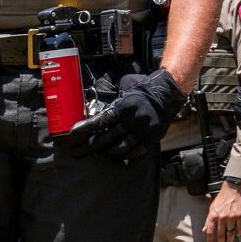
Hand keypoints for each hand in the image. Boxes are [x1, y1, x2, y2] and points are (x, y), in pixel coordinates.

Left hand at [65, 70, 185, 161]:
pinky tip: (119, 155)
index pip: (100, 121)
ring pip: (120, 147)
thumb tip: (103, 102)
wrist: (168, 92)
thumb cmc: (144, 86)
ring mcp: (142, 131)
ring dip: (108, 151)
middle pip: (107, 137)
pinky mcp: (151, 137)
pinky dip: (126, 155)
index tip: (72, 134)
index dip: (85, 129)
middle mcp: (132, 121)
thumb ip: (115, 98)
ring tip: (100, 152)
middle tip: (77, 151)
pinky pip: (137, 151)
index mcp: (124, 108)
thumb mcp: (126, 86)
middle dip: (90, 145)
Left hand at [205, 181, 240, 241]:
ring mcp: (231, 216)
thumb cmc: (222, 198)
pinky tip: (238, 234)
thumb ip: (208, 220)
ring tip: (230, 241)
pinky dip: (239, 232)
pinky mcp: (240, 215)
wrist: (233, 189)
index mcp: (213, 215)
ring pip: (230, 232)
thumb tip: (204, 229)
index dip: (210, 239)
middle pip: (220, 233)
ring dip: (230, 238)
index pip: (210, 231)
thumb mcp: (212, 208)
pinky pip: (239, 227)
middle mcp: (222, 217)